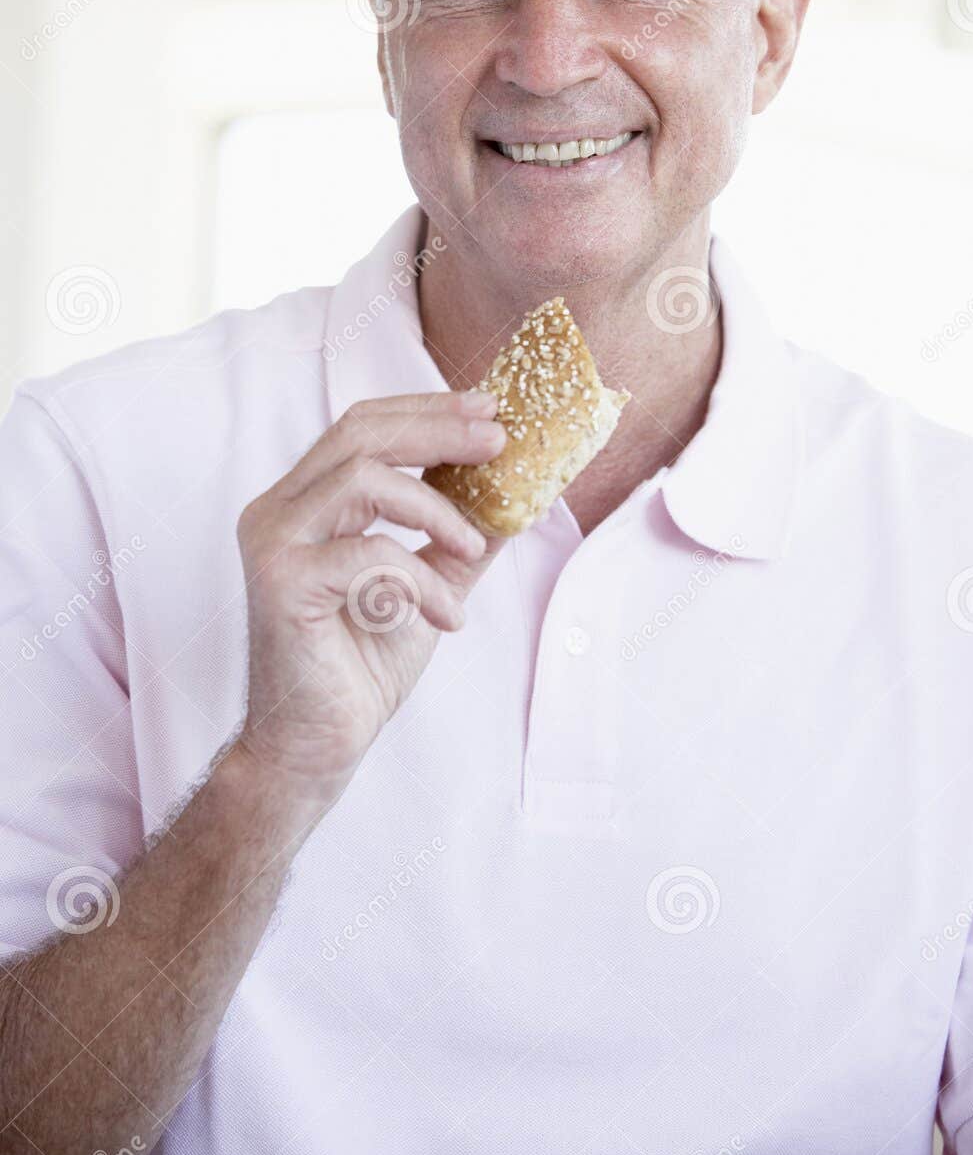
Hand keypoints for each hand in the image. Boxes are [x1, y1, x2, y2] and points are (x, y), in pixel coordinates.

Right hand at [234, 389, 504, 804]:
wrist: (318, 745)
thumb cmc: (360, 667)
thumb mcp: (428, 586)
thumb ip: (458, 538)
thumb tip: (517, 495)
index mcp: (304, 502)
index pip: (362, 427)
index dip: (426, 409)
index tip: (488, 410)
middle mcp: (278, 511)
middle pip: (360, 433)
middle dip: (438, 429)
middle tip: (499, 440)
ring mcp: (274, 543)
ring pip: (361, 478)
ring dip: (436, 508)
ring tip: (475, 548)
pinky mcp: (282, 584)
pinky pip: (369, 555)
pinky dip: (422, 581)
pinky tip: (447, 617)